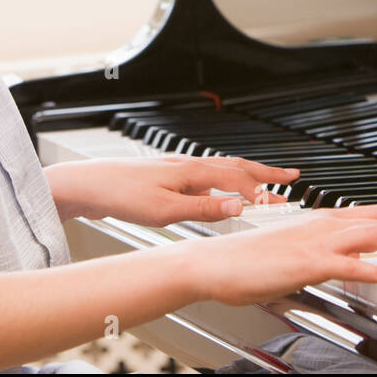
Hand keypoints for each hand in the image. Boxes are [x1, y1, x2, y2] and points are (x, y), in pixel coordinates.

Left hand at [45, 155, 297, 226]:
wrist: (86, 184)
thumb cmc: (120, 195)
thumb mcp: (165, 211)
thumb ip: (203, 209)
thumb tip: (237, 208)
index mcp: (192, 172)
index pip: (239, 180)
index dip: (265, 190)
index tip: (287, 197)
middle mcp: (187, 166)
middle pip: (236, 166)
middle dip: (265, 173)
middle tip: (290, 176)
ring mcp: (177, 170)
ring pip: (221, 169)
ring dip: (246, 175)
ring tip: (263, 181)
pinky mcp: (166, 177)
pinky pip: (205, 176)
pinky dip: (223, 181)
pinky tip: (219, 192)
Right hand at [182, 204, 376, 305]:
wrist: (211, 264)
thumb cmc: (245, 262)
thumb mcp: (293, 254)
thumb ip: (323, 256)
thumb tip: (349, 267)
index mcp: (320, 221)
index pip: (376, 219)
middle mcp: (322, 225)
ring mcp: (314, 242)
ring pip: (374, 236)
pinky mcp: (305, 262)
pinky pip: (349, 263)